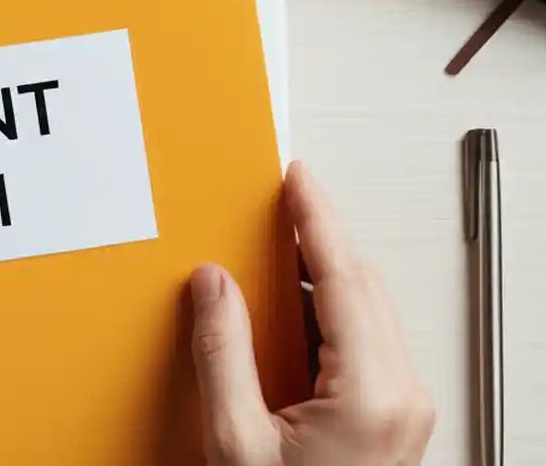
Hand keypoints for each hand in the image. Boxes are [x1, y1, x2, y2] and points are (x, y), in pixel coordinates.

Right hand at [190, 162, 434, 465]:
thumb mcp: (236, 442)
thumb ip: (221, 353)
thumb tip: (213, 285)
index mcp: (371, 394)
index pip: (345, 278)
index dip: (317, 218)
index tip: (298, 179)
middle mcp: (402, 395)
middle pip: (364, 287)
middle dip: (319, 241)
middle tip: (279, 207)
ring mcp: (405, 408)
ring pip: (370, 312)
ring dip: (326, 277)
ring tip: (277, 253)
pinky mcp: (394, 418)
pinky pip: (368, 341)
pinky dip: (332, 313)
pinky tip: (294, 310)